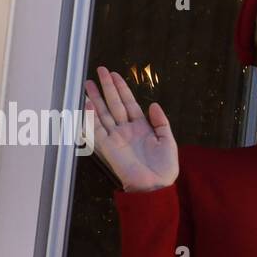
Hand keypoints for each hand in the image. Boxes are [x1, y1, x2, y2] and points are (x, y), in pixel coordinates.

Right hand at [83, 66, 178, 191]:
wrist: (156, 186)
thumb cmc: (164, 167)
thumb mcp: (168, 141)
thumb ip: (161, 122)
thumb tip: (153, 104)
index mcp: (141, 127)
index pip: (129, 103)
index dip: (122, 89)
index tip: (115, 75)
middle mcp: (127, 130)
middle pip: (114, 104)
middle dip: (107, 87)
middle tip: (100, 70)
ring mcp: (116, 137)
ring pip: (103, 113)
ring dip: (96, 98)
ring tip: (87, 84)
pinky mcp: (108, 147)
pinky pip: (97, 130)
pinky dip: (91, 118)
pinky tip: (88, 104)